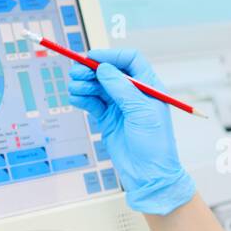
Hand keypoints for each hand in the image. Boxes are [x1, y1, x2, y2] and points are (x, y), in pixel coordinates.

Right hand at [66, 48, 195, 215]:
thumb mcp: (141, 112)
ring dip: (84, 83)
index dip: (111, 55)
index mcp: (149, 86)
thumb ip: (121, 88)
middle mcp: (133, 93)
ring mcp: (120, 106)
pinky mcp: (108, 119)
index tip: (92, 57)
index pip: (130, 60)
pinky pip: (92, 102)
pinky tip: (76, 98)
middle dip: (91, 69)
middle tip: (76, 73)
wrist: (148, 175)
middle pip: (109, 71)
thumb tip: (103, 68)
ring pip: (98, 86)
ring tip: (75, 87)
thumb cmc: (155, 144)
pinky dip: (82, 97)